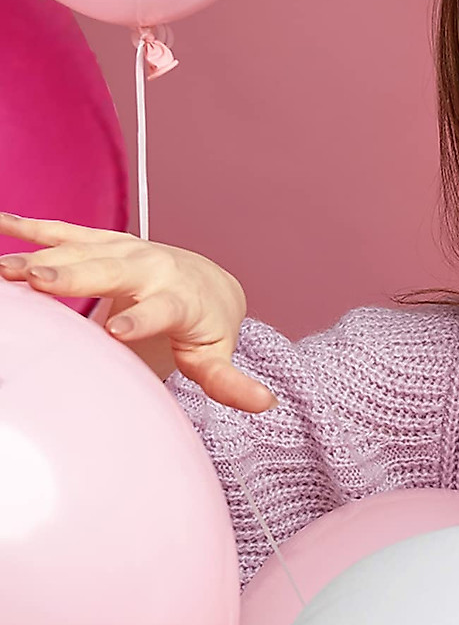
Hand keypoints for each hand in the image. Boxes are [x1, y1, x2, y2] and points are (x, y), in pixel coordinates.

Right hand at [0, 212, 276, 411]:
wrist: (210, 284)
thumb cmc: (208, 326)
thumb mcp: (217, 356)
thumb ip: (231, 381)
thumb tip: (266, 403)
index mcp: (180, 300)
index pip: (161, 310)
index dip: (141, 319)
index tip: (117, 330)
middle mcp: (153, 269)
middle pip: (111, 272)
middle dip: (75, 276)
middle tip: (35, 282)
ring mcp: (126, 250)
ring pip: (82, 250)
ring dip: (40, 256)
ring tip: (3, 269)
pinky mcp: (105, 242)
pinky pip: (66, 231)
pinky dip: (34, 227)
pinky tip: (1, 221)